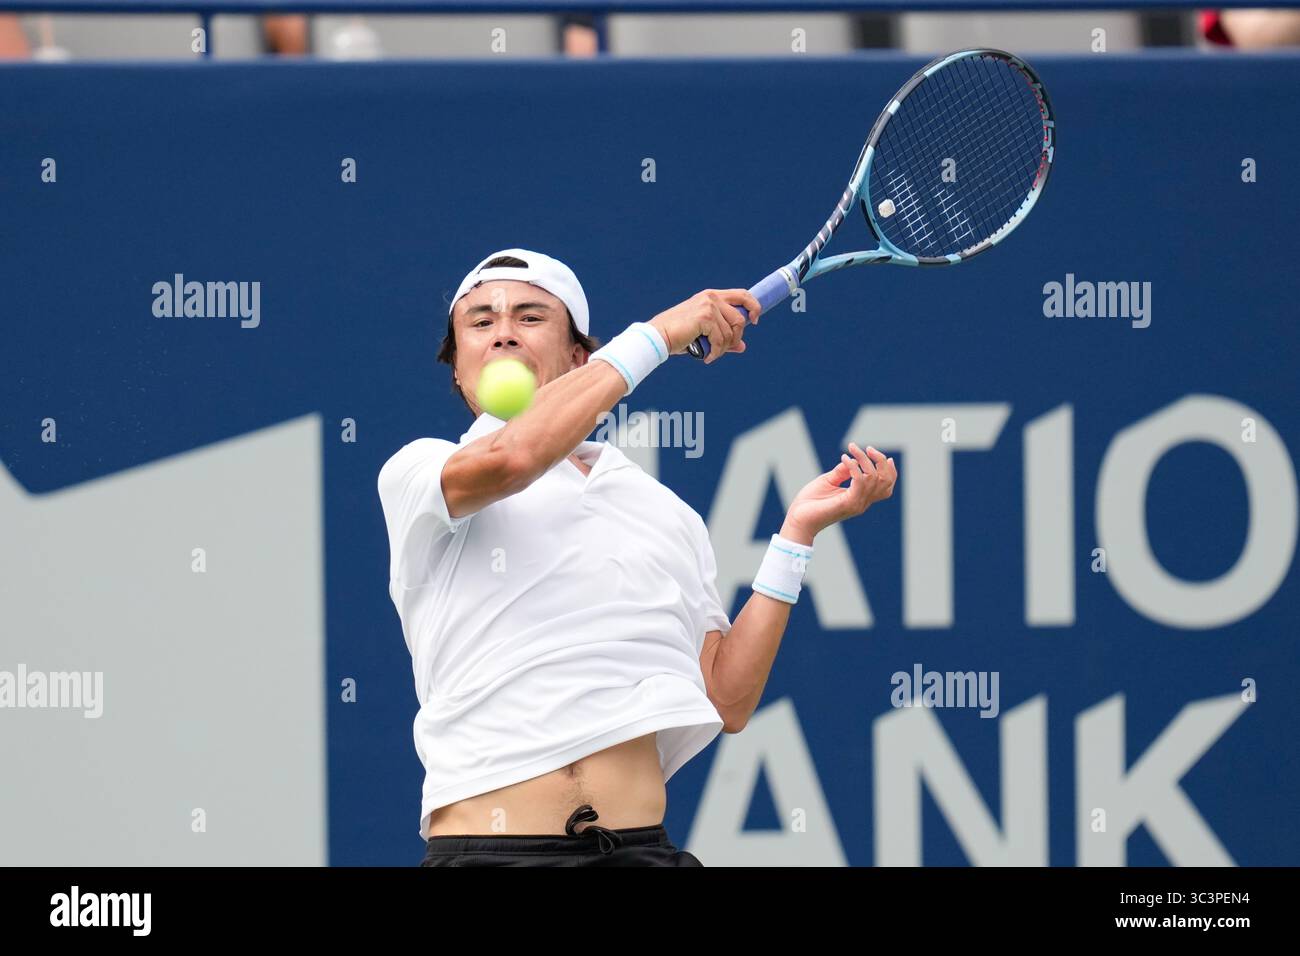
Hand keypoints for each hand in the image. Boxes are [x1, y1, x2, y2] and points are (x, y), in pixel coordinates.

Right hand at [648, 289, 760, 364]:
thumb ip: (724, 337)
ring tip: (712, 354)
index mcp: (712, 296)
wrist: (658, 337)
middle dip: (736, 337)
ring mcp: (708, 305)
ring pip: (731, 332)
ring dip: (723, 348)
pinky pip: (720, 339)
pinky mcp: (705, 317)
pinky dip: (716, 352)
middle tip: (726, 348)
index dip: (753, 307)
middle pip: (740, 318)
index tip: (754, 321)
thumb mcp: (705, 334)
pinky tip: (707, 357)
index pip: (742, 295)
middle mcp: (711, 297)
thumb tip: (742, 346)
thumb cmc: (678, 335)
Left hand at [782, 443, 896, 542]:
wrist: (798, 519)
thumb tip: (852, 459)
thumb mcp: (828, 481)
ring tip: (851, 448)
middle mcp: (862, 502)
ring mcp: (856, 504)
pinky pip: (859, 481)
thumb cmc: (810, 502)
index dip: (890, 471)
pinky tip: (844, 458)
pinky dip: (854, 466)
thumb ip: (842, 472)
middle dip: (880, 461)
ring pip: (873, 477)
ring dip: (863, 459)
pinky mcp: (847, 503)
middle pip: (885, 481)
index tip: (882, 454)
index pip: (886, 487)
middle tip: (867, 448)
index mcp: (860, 498)